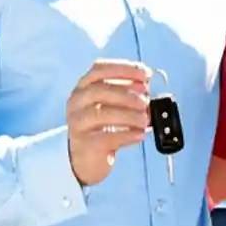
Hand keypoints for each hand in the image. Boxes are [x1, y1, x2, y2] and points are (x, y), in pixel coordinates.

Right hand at [66, 60, 151, 185]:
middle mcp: (77, 101)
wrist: (87, 156)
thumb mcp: (114, 106)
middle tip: (145, 102)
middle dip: (127, 94)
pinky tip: (140, 135)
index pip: (99, 69)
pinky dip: (127, 135)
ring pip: (100, 114)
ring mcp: (77, 122)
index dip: (124, 69)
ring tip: (145, 120)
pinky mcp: (84, 143)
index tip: (145, 75)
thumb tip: (148, 88)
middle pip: (99, 90)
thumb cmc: (104, 125)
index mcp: (84, 86)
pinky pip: (106, 138)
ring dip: (128, 115)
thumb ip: (129, 94)